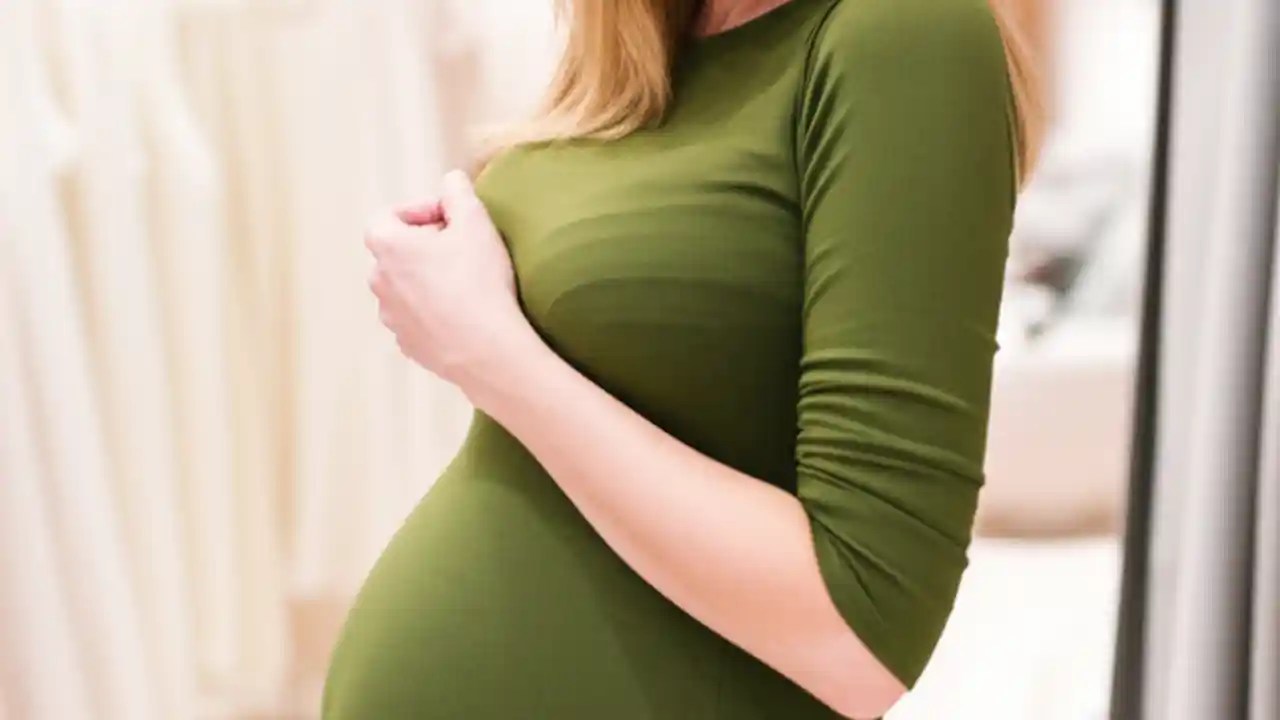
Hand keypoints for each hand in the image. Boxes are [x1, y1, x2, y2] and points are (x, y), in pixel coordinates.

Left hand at [366, 169, 534, 393]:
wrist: (486, 349)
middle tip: (462, 247)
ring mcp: (390, 317)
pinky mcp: (408, 344)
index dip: (420, 210)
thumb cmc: (479, 281)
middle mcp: (378, 281)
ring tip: (465, 282)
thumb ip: (458, 192)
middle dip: (425, 245)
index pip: (388, 215)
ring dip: (428, 279)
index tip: (450, 218)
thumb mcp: (476, 221)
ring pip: (405, 286)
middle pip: (397, 251)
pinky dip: (434, 310)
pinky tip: (465, 311)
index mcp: (386, 246)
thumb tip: (451, 180)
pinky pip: (417, 317)